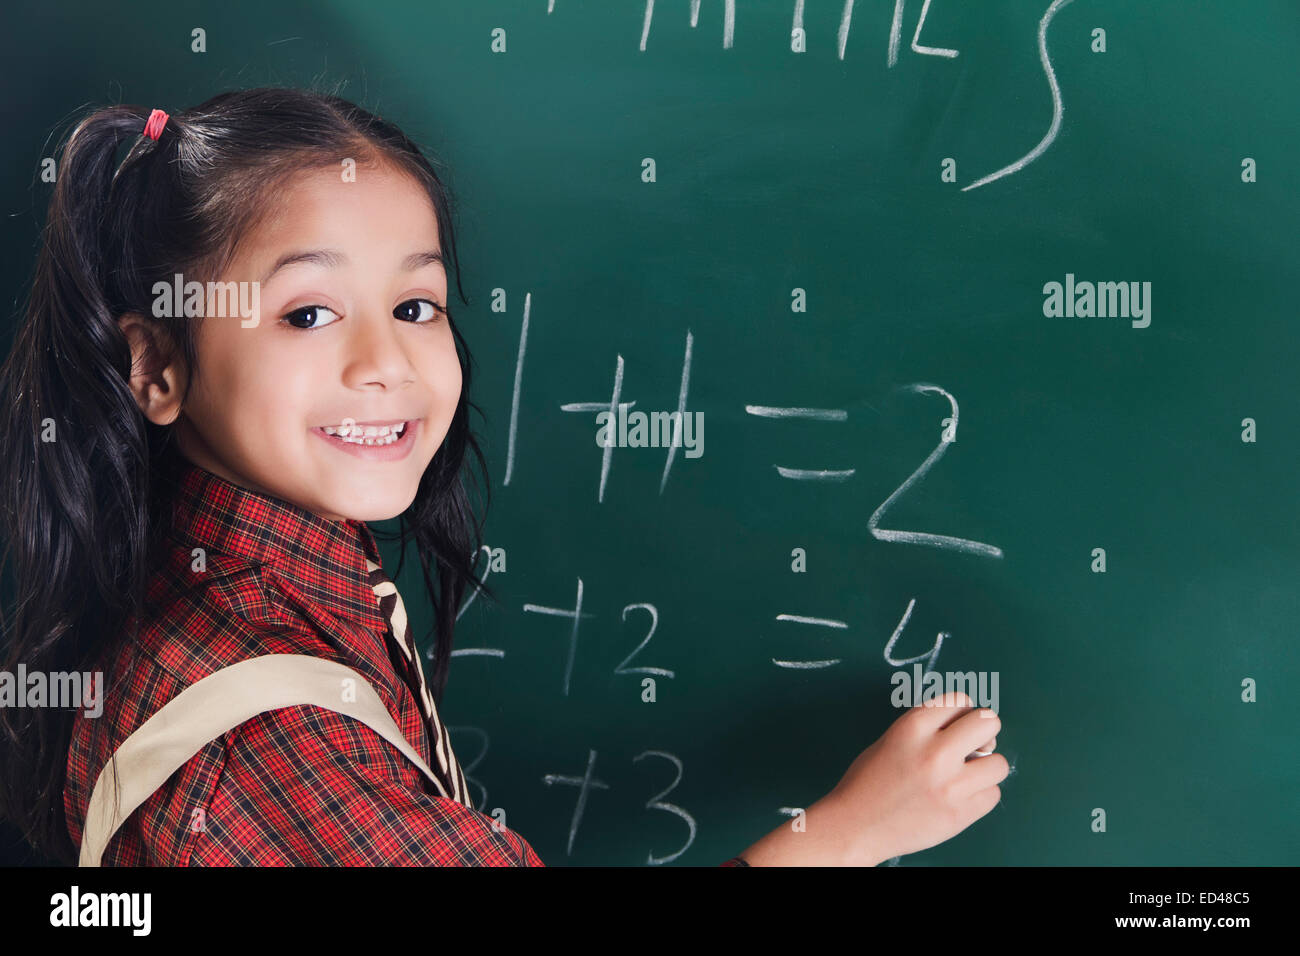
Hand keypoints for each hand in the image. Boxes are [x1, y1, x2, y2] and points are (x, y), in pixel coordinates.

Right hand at [819, 692, 1007, 864]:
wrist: (855, 826)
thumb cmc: (871, 781)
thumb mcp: (893, 739)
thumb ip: (930, 729)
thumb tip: (976, 729)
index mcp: (913, 726)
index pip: (961, 700)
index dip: (960, 714)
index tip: (954, 728)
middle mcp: (935, 751)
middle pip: (989, 723)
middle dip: (982, 734)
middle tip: (969, 749)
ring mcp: (950, 785)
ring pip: (999, 763)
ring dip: (985, 769)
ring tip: (963, 778)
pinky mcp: (959, 814)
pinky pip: (993, 795)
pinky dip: (980, 796)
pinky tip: (957, 799)